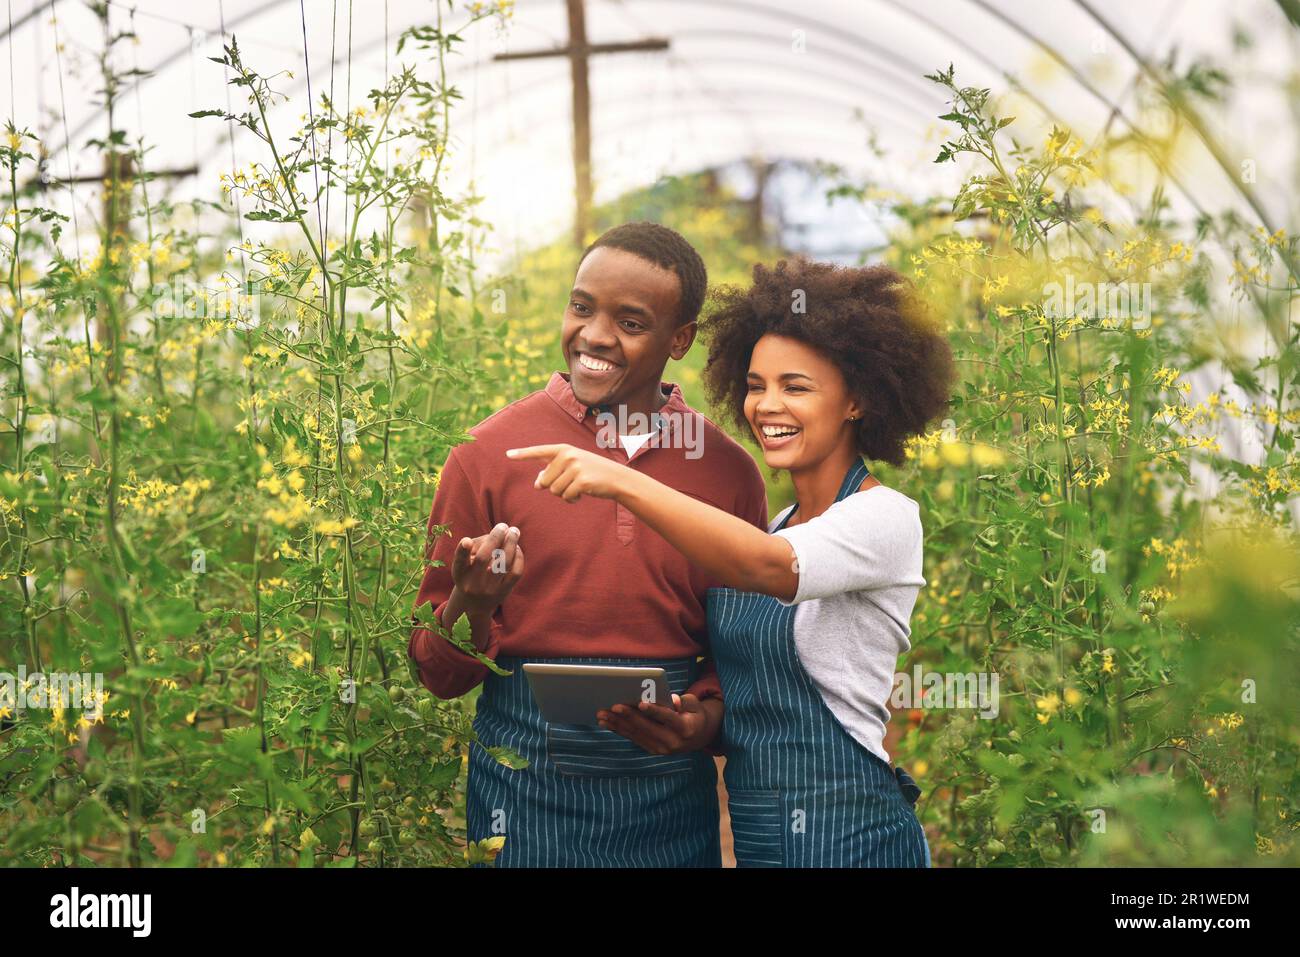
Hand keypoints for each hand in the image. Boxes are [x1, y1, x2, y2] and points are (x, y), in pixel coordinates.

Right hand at [448, 522, 523, 614]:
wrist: (475, 605)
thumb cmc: (470, 575)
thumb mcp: (465, 565)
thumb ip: (477, 547)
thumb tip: (501, 532)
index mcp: (459, 574)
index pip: (459, 562)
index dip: (462, 551)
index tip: (467, 540)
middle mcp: (472, 583)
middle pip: (483, 559)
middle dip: (494, 538)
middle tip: (503, 525)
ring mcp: (489, 589)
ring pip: (503, 563)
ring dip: (510, 543)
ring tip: (514, 531)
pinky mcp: (504, 592)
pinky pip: (515, 572)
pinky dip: (518, 557)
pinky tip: (517, 548)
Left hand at [505, 444, 629, 502]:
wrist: (616, 478)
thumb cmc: (592, 472)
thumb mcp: (573, 466)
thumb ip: (553, 470)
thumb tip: (537, 484)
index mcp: (564, 449)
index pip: (539, 451)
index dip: (522, 454)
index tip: (507, 454)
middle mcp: (568, 456)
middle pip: (545, 480)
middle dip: (554, 487)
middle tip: (570, 483)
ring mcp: (575, 468)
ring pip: (554, 490)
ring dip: (564, 494)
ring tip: (578, 487)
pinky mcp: (582, 481)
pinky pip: (566, 496)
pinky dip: (572, 499)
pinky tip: (582, 494)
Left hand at [596, 693, 720, 754]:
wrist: (699, 736)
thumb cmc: (694, 713)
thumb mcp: (695, 705)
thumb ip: (684, 702)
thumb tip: (673, 700)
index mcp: (686, 728)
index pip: (668, 718)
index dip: (655, 711)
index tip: (641, 704)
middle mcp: (673, 742)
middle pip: (647, 727)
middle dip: (629, 716)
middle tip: (613, 706)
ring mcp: (661, 749)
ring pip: (636, 734)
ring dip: (617, 724)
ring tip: (602, 714)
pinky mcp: (652, 750)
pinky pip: (633, 739)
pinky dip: (619, 730)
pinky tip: (606, 723)